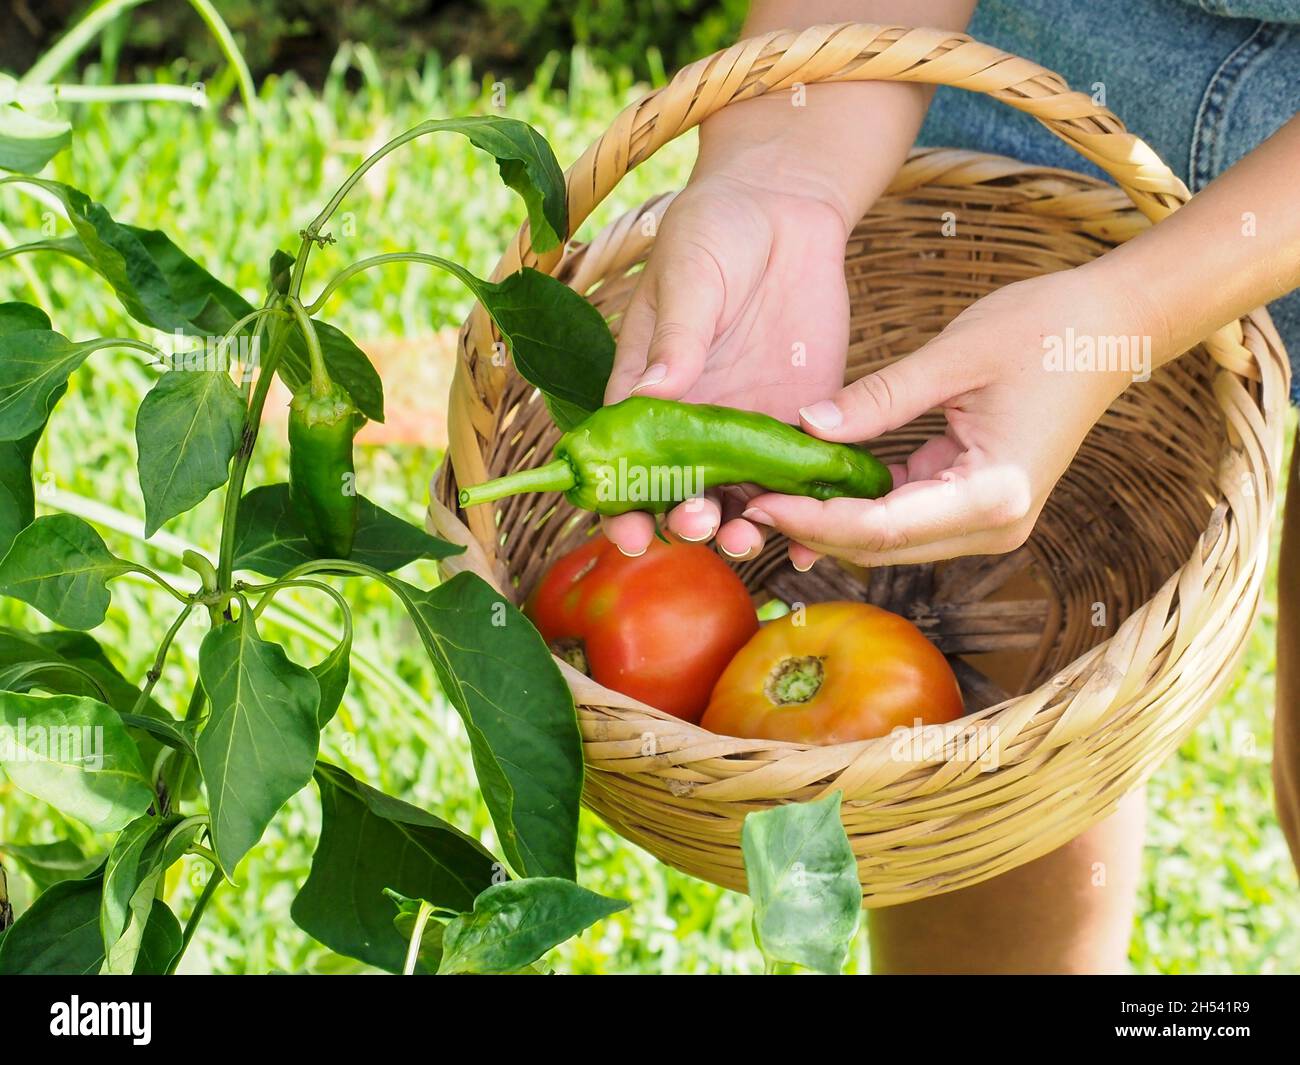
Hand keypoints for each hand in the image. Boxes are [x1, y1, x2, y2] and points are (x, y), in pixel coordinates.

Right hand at [602, 168, 853, 555]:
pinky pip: (797, 481)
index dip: (621, 505)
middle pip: (679, 495)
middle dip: (684, 522)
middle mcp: (691, 422)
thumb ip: (676, 337)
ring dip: (738, 530)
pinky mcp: (799, 423)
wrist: (787, 209)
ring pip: (737, 500)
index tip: (631, 530)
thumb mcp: (690, 274)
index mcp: (645, 391)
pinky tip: (808, 543)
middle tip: (701, 521)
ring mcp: (746, 428)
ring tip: (748, 537)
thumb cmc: (717, 229)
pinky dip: (801, 517)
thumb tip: (652, 391)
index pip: (623, 462)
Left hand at [739, 264, 1159, 568]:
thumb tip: (805, 427)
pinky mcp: (979, 507)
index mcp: (995, 491)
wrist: (1112, 329)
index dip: (813, 520)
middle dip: (811, 529)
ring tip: (768, 494)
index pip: (882, 526)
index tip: (759, 501)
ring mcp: (990, 522)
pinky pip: (906, 520)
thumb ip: (877, 399)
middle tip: (746, 502)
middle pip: (880, 547)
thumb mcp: (953, 355)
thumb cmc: (1046, 328)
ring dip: (830, 523)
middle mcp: (996, 524)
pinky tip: (812, 484)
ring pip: (889, 541)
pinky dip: (859, 507)